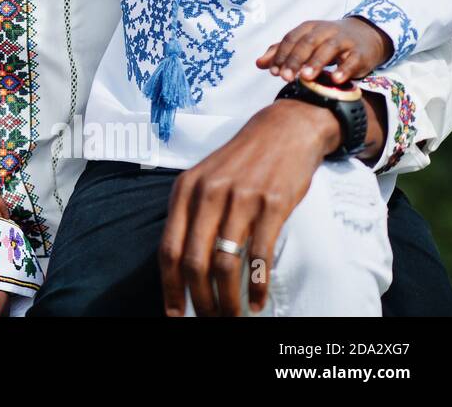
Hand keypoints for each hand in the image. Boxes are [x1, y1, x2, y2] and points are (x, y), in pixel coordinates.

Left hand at [159, 100, 338, 316]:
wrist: (283, 130)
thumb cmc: (241, 162)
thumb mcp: (204, 180)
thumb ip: (192, 216)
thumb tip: (183, 267)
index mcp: (184, 191)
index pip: (168, 248)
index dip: (169, 287)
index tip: (174, 314)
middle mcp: (207, 193)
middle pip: (193, 262)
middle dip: (200, 300)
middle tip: (210, 320)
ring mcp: (239, 198)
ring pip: (224, 263)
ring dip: (228, 299)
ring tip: (233, 317)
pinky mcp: (272, 204)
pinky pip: (259, 254)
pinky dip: (256, 285)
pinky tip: (256, 301)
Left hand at [256, 16, 392, 84]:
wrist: (365, 35)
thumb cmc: (327, 41)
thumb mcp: (305, 43)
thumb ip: (282, 52)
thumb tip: (259, 63)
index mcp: (309, 28)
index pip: (291, 39)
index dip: (281, 55)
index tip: (274, 72)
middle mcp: (325, 31)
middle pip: (307, 43)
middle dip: (295, 60)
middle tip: (285, 77)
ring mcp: (344, 40)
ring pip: (329, 48)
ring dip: (316, 62)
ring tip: (305, 77)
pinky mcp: (360, 52)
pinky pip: (352, 60)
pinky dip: (344, 69)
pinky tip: (335, 79)